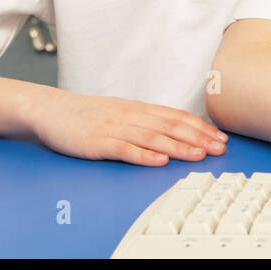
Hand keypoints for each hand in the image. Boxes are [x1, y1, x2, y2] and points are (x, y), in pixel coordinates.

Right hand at [31, 89, 228, 165]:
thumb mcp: (121, 113)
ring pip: (153, 137)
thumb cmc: (87, 114)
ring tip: (199, 154)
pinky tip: (159, 161)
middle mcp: (131, 116)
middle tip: (220, 147)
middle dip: (198, 137)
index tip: (220, 137)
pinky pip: (124, 149)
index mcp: (138, 109)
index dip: (200, 127)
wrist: (50, 110)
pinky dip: (143, 155)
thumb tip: (174, 131)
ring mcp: (114, 128)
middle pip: (170, 126)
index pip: (176, 117)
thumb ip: (145, 121)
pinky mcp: (98, 142)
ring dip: (179, 146)